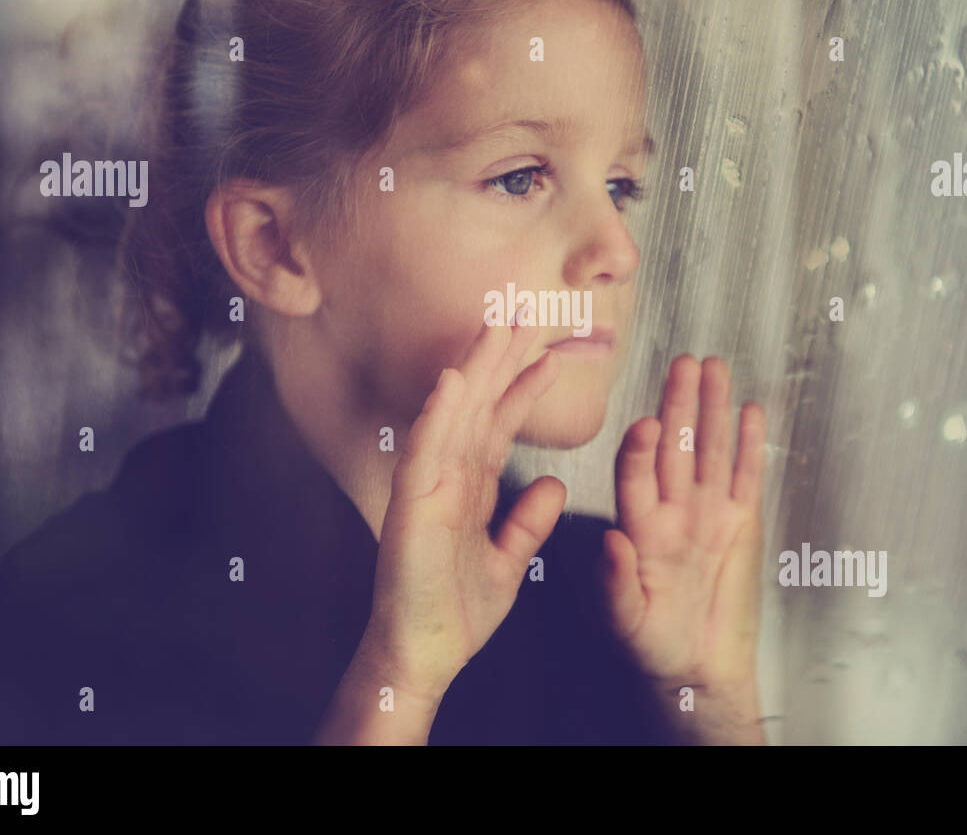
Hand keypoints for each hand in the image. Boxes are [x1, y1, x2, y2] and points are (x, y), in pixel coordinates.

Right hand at [362, 310, 566, 700]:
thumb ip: (528, 522)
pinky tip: (454, 380)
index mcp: (473, 488)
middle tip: (527, 310)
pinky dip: (439, 415)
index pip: (502, 423)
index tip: (551, 352)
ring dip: (476, 367)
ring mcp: (429, 487)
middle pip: (481, 405)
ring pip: (455, 414)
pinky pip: (426, 452)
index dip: (525, 386)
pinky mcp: (412, 506)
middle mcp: (450, 477)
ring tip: (498, 323)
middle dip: (503, 357)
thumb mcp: (509, 562)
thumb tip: (554, 485)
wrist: (425, 656)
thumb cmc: (455, 613)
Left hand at [602, 355, 765, 697]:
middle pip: (676, 447)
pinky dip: (751, 445)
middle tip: (683, 364)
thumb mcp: (625, 621)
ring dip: (713, 409)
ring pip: (712, 451)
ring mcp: (708, 513)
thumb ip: (615, 583)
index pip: (636, 476)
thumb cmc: (652, 645)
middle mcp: (672, 510)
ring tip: (714, 367)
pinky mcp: (743, 523)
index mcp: (639, 527)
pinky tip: (750, 410)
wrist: (699, 668)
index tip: (644, 423)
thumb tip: (611, 540)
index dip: (640, 449)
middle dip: (679, 405)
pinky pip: (748, 477)